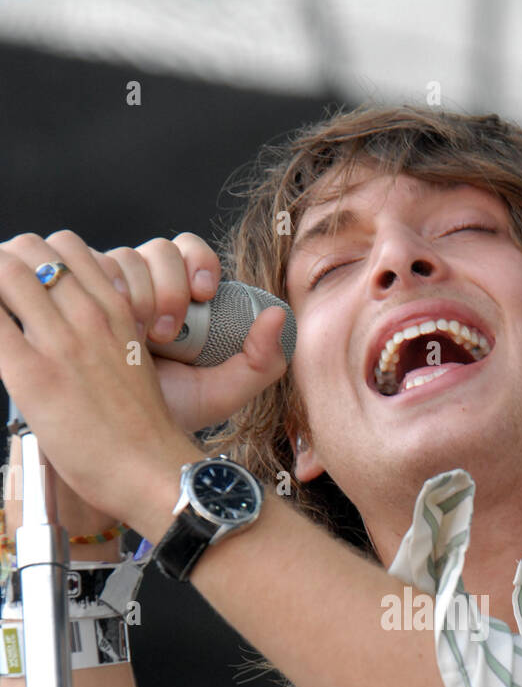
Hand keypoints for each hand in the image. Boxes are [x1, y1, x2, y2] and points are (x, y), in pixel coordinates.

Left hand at [0, 229, 194, 526]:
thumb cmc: (141, 433)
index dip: (36, 257)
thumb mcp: (129, 366)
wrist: (152, 471)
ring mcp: (60, 344)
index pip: (66, 247)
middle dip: (4, 262)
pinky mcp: (32, 376)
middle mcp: (88, 318)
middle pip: (30, 248)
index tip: (24, 282)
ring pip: (8, 270)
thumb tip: (60, 337)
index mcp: (115, 313)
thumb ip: (98, 341)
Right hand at [95, 232, 289, 432]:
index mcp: (183, 295)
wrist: (126, 436)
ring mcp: (109, 289)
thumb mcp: (226, 391)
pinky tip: (114, 327)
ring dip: (137, 291)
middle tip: (171, 329)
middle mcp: (146, 284)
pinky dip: (103, 292)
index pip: (190, 251)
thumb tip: (280, 315)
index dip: (198, 261)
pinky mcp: (76, 297)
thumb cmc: (175, 411)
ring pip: (124, 258)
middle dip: (169, 282)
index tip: (204, 292)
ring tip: (142, 337)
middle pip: (158, 250)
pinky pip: (87, 271)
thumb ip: (263, 361)